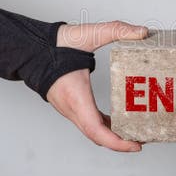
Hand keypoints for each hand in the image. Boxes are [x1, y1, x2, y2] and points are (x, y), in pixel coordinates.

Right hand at [46, 21, 148, 151]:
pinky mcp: (69, 105)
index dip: (117, 142)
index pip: (96, 130)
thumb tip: (142, 32)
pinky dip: (103, 126)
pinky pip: (87, 122)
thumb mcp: (91, 33)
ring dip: (111, 136)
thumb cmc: (57, 44)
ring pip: (91, 131)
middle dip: (120, 143)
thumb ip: (117, 30)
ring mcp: (69, 109)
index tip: (135, 145)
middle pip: (97, 136)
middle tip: (142, 141)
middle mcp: (72, 108)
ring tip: (133, 133)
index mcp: (77, 96)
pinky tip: (116, 121)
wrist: (33, 47)